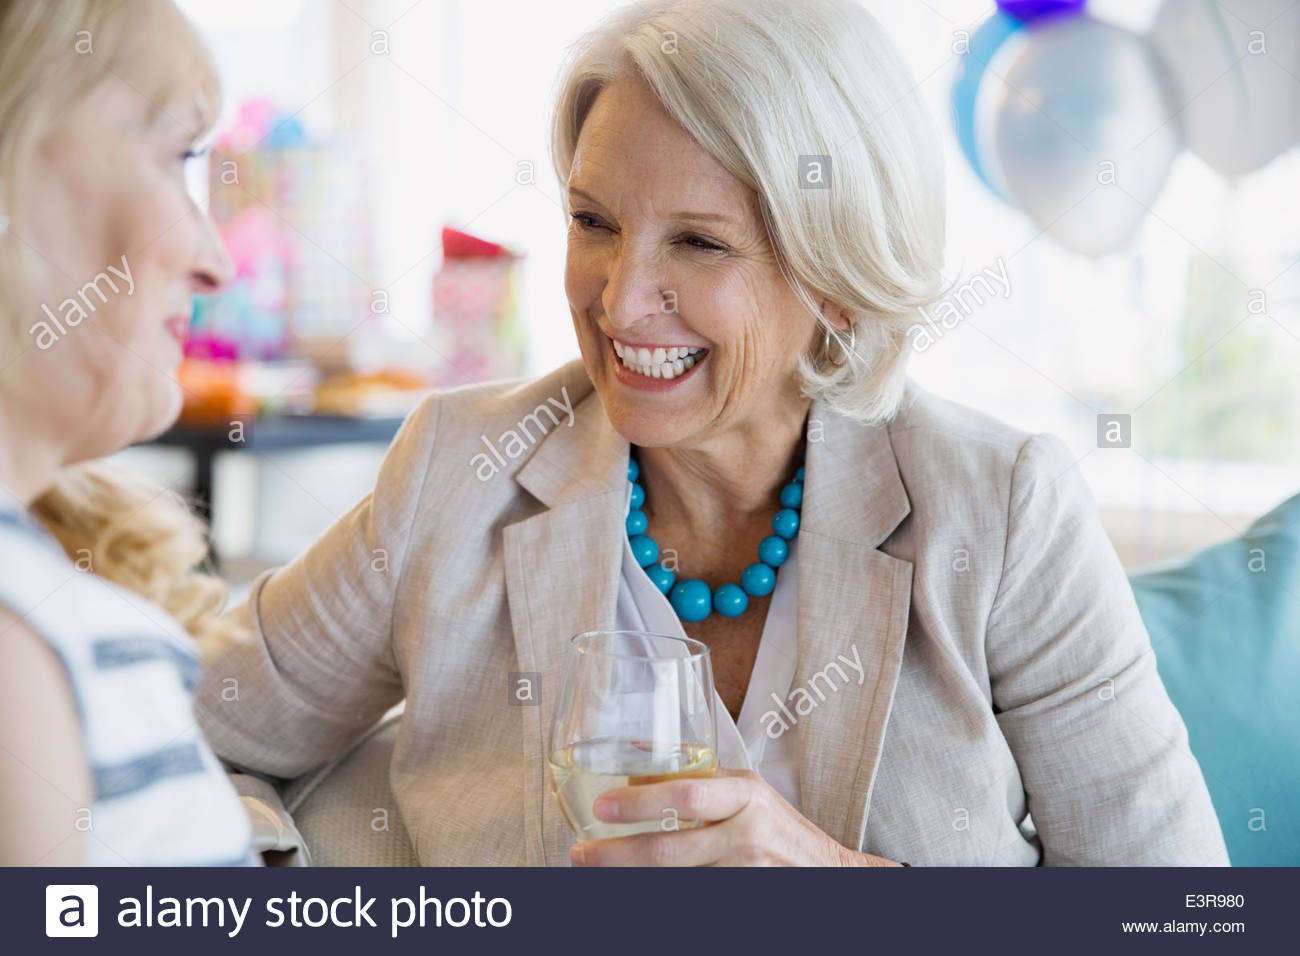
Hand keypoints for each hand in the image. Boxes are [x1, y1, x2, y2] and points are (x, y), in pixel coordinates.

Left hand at [568, 769, 903, 866]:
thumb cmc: (777, 826)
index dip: (642, 803)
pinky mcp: (741, 901)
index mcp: (744, 795)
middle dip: (618, 856)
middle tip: (581, 855)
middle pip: (672, 852)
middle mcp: (745, 835)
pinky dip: (659, 895)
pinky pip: (692, 899)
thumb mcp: (745, 788)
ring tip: (596, 875)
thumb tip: (636, 749)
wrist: (826, 873)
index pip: (688, 795)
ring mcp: (744, 874)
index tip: (602, 807)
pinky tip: (633, 891)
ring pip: (676, 883)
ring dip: (631, 881)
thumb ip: (696, 774)